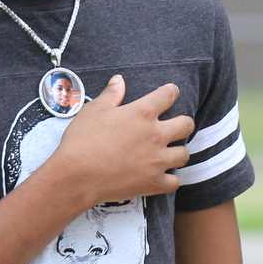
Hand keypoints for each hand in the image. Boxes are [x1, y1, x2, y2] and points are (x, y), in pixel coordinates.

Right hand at [38, 76, 192, 210]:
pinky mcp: (154, 183)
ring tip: (169, 152)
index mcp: (143, 112)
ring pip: (184, 154)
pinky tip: (162, 176)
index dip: (171, 92)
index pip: (168, 95)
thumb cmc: (82, 141)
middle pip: (186, 124)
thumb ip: (111, 94)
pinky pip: (175, 182)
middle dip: (183, 123)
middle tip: (174, 125)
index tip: (170, 93)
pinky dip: (170, 179)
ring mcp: (157, 161)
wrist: (76, 176)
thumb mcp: (94, 110)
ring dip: (178, 151)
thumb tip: (119, 80)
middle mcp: (156, 135)